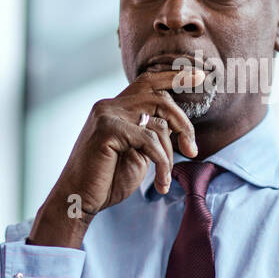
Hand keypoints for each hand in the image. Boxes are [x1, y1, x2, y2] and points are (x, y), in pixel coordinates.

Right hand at [29, 68, 203, 248]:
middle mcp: (109, 105)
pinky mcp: (107, 129)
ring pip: (158, 122)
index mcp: (115, 108)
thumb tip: (174, 127)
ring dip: (170, 153)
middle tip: (192, 150)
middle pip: (161, 99)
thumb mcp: (136, 154)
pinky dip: (162, 163)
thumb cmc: (106, 181)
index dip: (174, 77)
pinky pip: (150, 141)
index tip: (200, 76)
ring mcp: (106, 115)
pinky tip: (160, 183)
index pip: (147, 82)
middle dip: (184, 124)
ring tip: (166, 178)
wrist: (78, 201)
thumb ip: (151, 136)